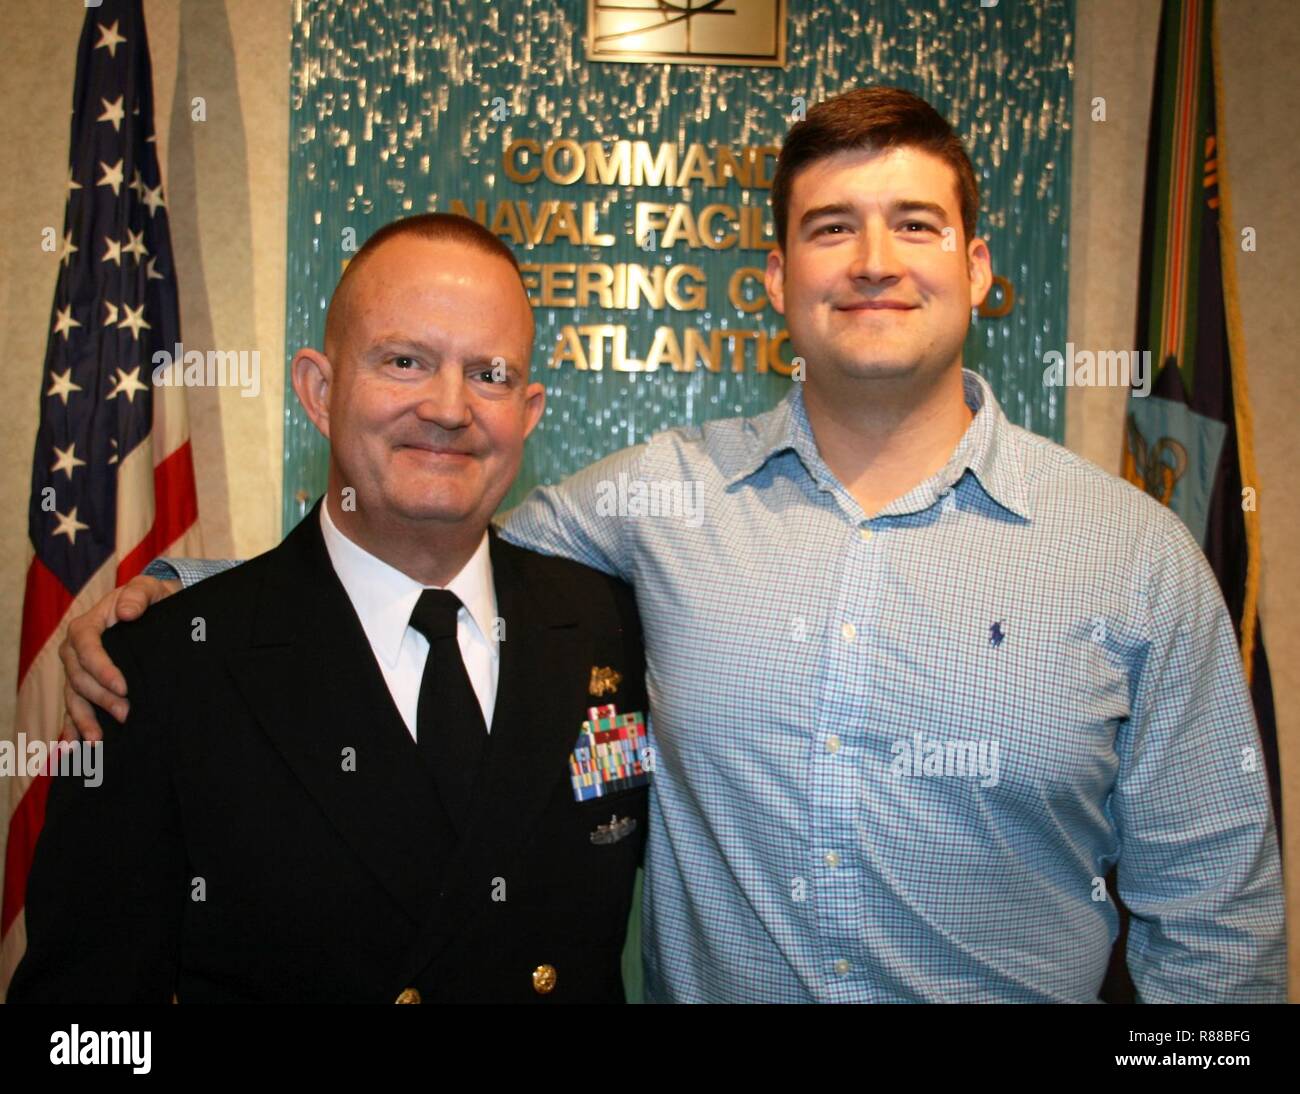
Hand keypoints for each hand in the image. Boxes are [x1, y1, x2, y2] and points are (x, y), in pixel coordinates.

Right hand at [60, 575, 180, 741]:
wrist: (156, 609)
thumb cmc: (152, 599)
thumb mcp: (150, 588)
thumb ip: (139, 595)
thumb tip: (126, 613)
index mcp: (87, 625)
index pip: (86, 647)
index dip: (101, 669)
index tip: (124, 687)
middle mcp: (76, 649)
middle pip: (80, 677)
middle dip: (101, 698)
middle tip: (127, 713)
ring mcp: (79, 669)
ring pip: (74, 696)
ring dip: (84, 718)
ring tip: (98, 739)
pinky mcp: (86, 684)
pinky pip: (74, 706)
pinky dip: (74, 725)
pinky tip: (78, 744)